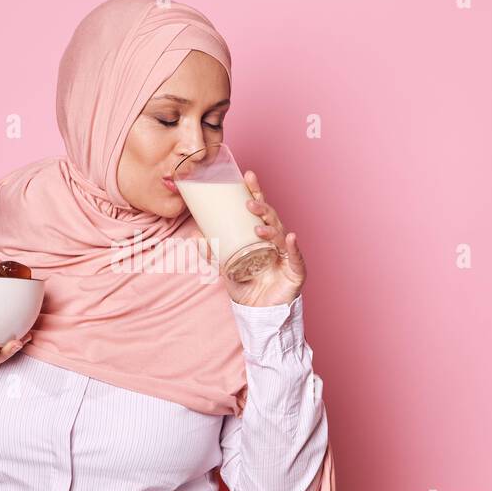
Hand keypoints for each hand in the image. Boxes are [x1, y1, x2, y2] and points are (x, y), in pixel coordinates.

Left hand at [222, 170, 306, 307]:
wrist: (257, 314)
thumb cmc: (246, 287)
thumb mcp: (225, 268)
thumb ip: (213, 252)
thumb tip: (195, 236)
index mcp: (262, 236)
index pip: (259, 210)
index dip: (255, 192)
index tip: (247, 176)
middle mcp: (276, 241)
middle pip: (271, 217)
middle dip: (262, 206)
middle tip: (249, 199)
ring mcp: (287, 254)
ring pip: (281, 234)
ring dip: (270, 227)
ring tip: (257, 226)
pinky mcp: (296, 271)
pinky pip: (295, 256)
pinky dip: (292, 247)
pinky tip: (289, 238)